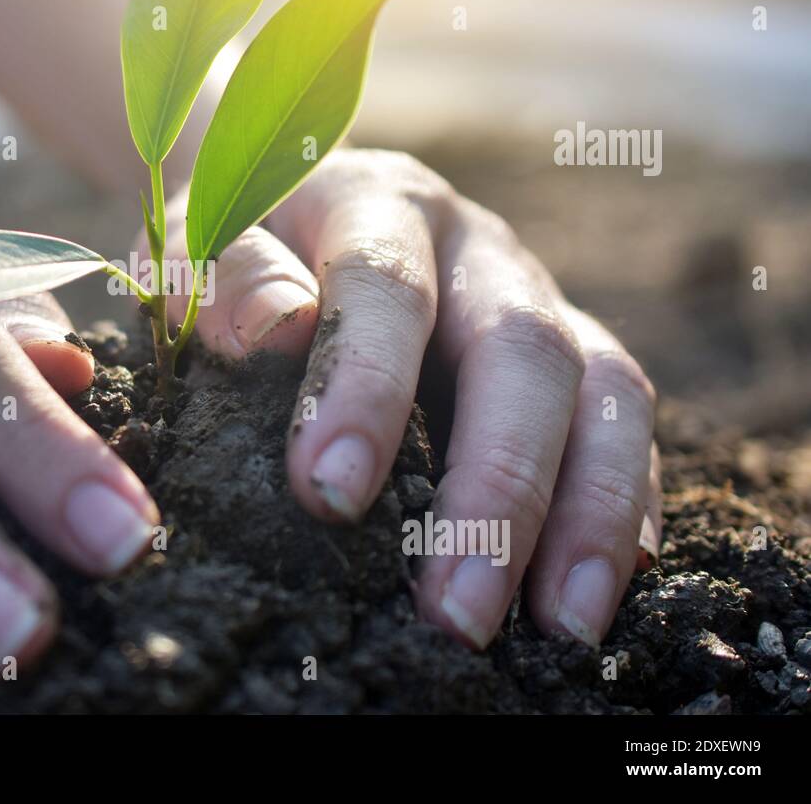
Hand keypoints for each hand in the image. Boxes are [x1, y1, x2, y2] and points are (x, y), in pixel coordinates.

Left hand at [146, 148, 659, 648]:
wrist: (297, 198)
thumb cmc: (243, 242)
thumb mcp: (205, 241)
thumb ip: (229, 279)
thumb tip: (280, 331)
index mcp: (377, 206)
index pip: (385, 288)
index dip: (365, 387)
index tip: (329, 494)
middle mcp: (476, 249)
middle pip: (522, 350)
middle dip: (498, 488)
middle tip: (454, 612)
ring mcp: (538, 298)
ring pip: (602, 390)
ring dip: (586, 513)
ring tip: (558, 629)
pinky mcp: (569, 357)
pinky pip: (622, 424)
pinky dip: (621, 505)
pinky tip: (593, 587)